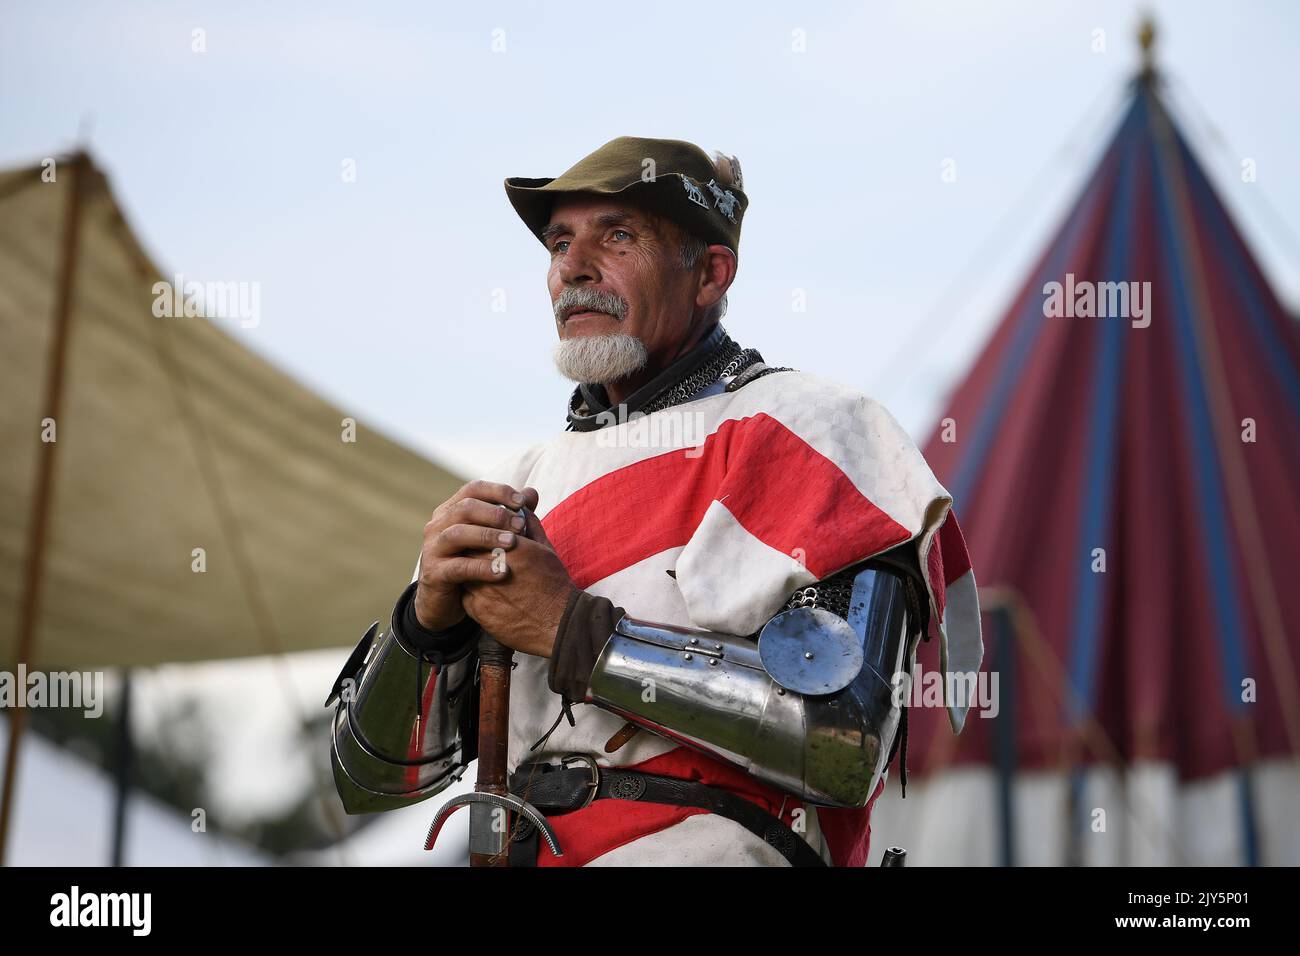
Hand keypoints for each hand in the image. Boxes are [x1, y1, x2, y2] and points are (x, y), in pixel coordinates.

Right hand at [413, 480, 539, 630]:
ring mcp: (433, 548)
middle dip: (496, 514)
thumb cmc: (473, 562)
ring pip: (458, 533)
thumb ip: (510, 515)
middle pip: (465, 508)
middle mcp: (438, 525)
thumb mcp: (490, 537)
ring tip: (513, 543)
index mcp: (451, 510)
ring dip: (488, 536)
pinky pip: (458, 567)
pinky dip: (481, 567)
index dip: (498, 491)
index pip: (473, 489)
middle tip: (521, 524)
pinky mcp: (434, 573)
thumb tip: (531, 493)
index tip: (522, 502)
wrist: (445, 601)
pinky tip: (502, 572)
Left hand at [462, 508, 578, 657]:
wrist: (557, 624)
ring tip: (484, 572)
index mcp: (509, 545)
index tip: (488, 532)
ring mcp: (480, 587)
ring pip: (463, 569)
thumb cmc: (554, 584)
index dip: (482, 529)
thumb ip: (530, 523)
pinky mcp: (475, 608)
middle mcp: (491, 564)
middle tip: (482, 552)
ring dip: (469, 568)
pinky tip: (488, 593)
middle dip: (472, 546)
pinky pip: (465, 592)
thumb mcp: (545, 548)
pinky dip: (472, 590)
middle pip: (467, 546)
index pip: (481, 527)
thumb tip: (523, 504)